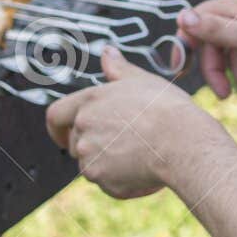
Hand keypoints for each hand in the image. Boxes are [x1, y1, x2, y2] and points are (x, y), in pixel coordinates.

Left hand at [45, 48, 215, 199]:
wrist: (182, 142)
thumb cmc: (165, 109)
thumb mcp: (141, 80)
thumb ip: (118, 68)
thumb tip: (107, 52)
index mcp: (88, 103)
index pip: (55, 116)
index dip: (58, 127)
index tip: (64, 134)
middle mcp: (84, 131)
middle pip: (76, 143)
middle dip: (94, 144)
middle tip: (124, 140)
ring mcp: (92, 159)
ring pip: (92, 165)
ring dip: (108, 162)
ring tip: (139, 153)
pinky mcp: (105, 182)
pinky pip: (108, 183)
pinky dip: (121, 179)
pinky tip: (144, 168)